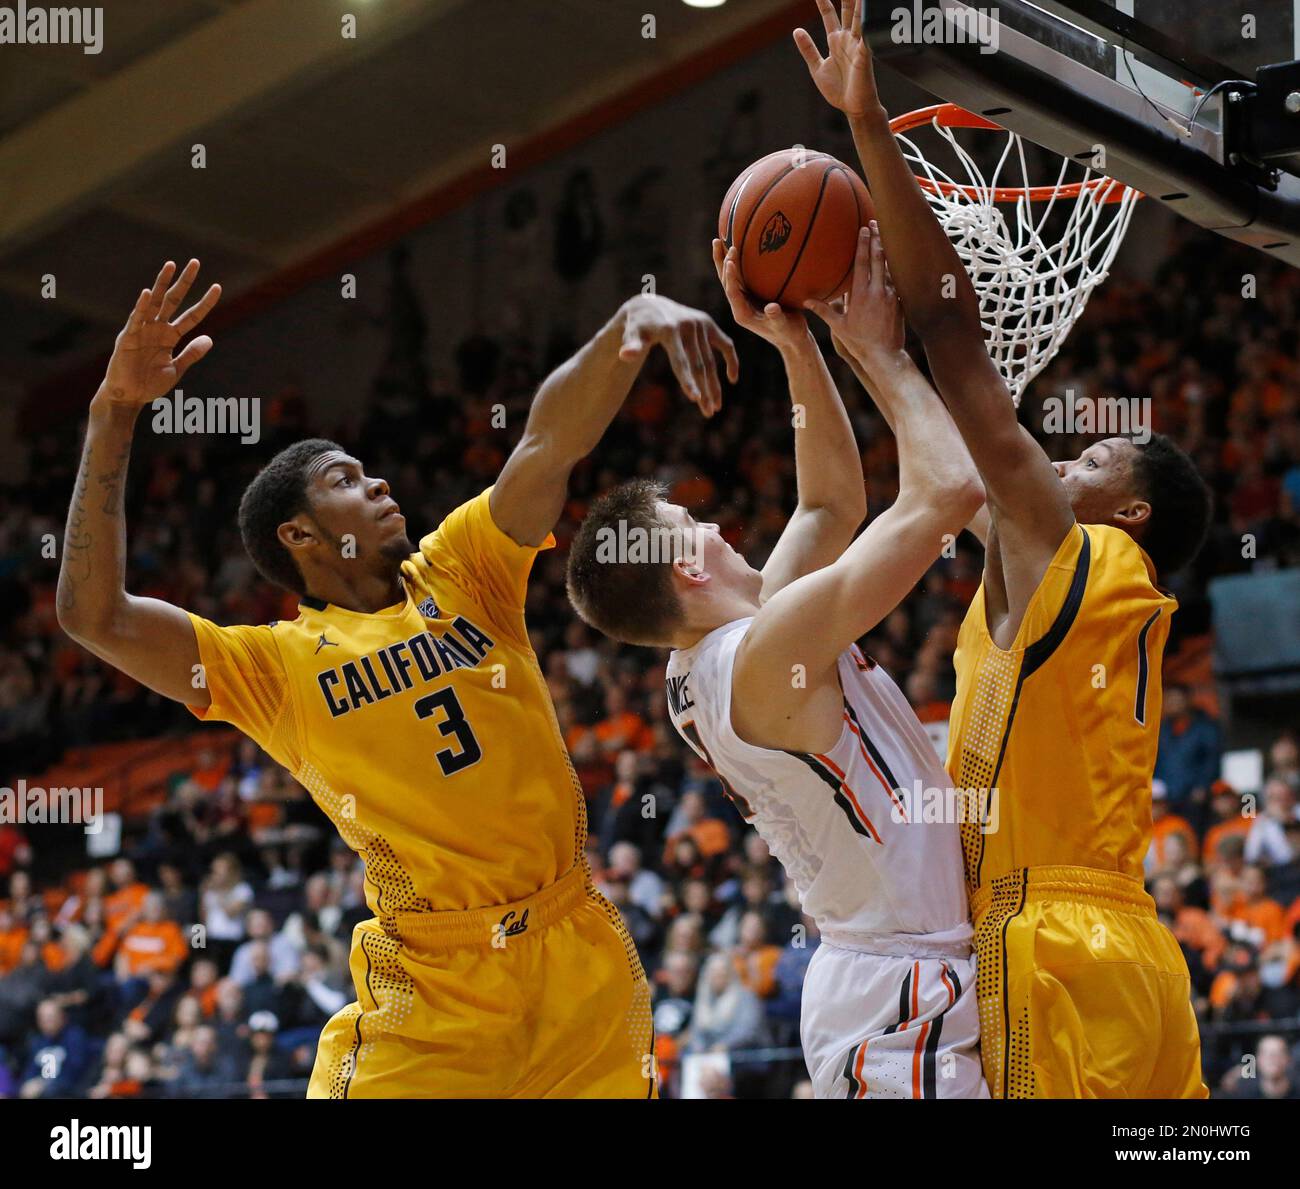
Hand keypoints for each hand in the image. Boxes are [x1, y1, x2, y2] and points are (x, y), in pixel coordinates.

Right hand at [96, 260, 220, 409]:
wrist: (129, 397)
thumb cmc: (150, 384)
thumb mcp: (176, 369)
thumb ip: (191, 354)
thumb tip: (209, 338)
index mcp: (170, 336)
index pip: (191, 315)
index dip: (204, 303)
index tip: (217, 287)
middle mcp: (157, 328)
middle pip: (173, 300)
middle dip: (184, 282)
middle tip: (195, 262)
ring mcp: (142, 330)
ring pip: (155, 302)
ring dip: (162, 284)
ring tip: (171, 265)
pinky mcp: (128, 337)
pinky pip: (136, 319)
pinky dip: (142, 306)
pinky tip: (148, 293)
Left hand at [618, 293, 738, 417]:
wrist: (649, 307)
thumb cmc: (638, 327)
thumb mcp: (632, 335)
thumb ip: (632, 345)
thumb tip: (625, 356)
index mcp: (670, 329)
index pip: (681, 360)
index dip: (688, 380)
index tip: (695, 399)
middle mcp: (689, 325)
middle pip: (699, 364)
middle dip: (705, 390)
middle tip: (708, 413)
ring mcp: (701, 325)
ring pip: (710, 361)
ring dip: (714, 385)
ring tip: (715, 407)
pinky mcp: (709, 325)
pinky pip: (725, 345)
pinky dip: (731, 360)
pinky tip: (732, 379)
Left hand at [711, 239, 810, 353]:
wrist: (793, 339)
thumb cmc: (789, 334)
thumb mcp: (784, 326)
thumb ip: (777, 317)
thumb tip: (772, 308)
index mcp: (743, 313)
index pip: (732, 292)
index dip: (730, 276)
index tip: (730, 260)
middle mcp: (740, 305)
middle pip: (725, 281)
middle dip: (721, 262)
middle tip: (718, 241)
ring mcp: (745, 299)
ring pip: (731, 277)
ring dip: (725, 260)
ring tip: (720, 240)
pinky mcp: (752, 296)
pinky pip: (742, 276)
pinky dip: (739, 263)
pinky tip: (742, 248)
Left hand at [793, 0, 879, 119]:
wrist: (853, 108)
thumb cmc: (838, 90)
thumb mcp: (817, 68)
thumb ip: (808, 49)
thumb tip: (796, 31)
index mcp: (836, 41)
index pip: (830, 14)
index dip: (823, 2)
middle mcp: (848, 39)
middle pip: (848, 10)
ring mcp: (858, 46)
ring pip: (859, 18)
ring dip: (859, 4)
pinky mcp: (865, 55)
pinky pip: (867, 36)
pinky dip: (867, 24)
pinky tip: (867, 12)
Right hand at [805, 223, 905, 370]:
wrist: (884, 356)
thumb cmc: (859, 342)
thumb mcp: (838, 327)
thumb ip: (824, 311)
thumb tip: (806, 301)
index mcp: (861, 295)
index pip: (862, 263)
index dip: (863, 244)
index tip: (864, 229)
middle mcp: (878, 291)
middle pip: (879, 258)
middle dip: (878, 238)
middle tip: (876, 223)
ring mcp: (892, 295)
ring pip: (891, 267)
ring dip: (888, 250)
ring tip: (886, 235)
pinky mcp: (901, 302)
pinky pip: (900, 280)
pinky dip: (898, 268)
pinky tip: (900, 258)